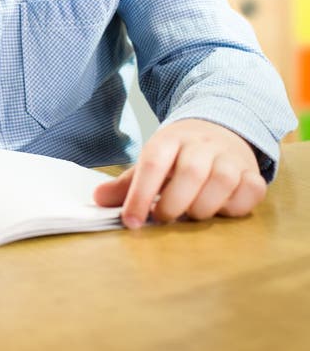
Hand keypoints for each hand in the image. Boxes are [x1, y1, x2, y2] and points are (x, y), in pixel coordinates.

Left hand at [94, 119, 266, 228]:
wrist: (220, 128)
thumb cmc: (180, 155)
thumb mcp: (152, 161)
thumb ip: (127, 183)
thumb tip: (97, 200)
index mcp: (170, 139)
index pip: (153, 163)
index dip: (139, 194)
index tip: (131, 221)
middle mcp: (201, 144)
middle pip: (190, 172)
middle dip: (174, 204)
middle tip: (164, 218)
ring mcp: (229, 156)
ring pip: (222, 181)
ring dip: (204, 206)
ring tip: (192, 214)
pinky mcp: (252, 171)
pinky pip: (251, 189)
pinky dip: (237, 205)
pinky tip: (222, 209)